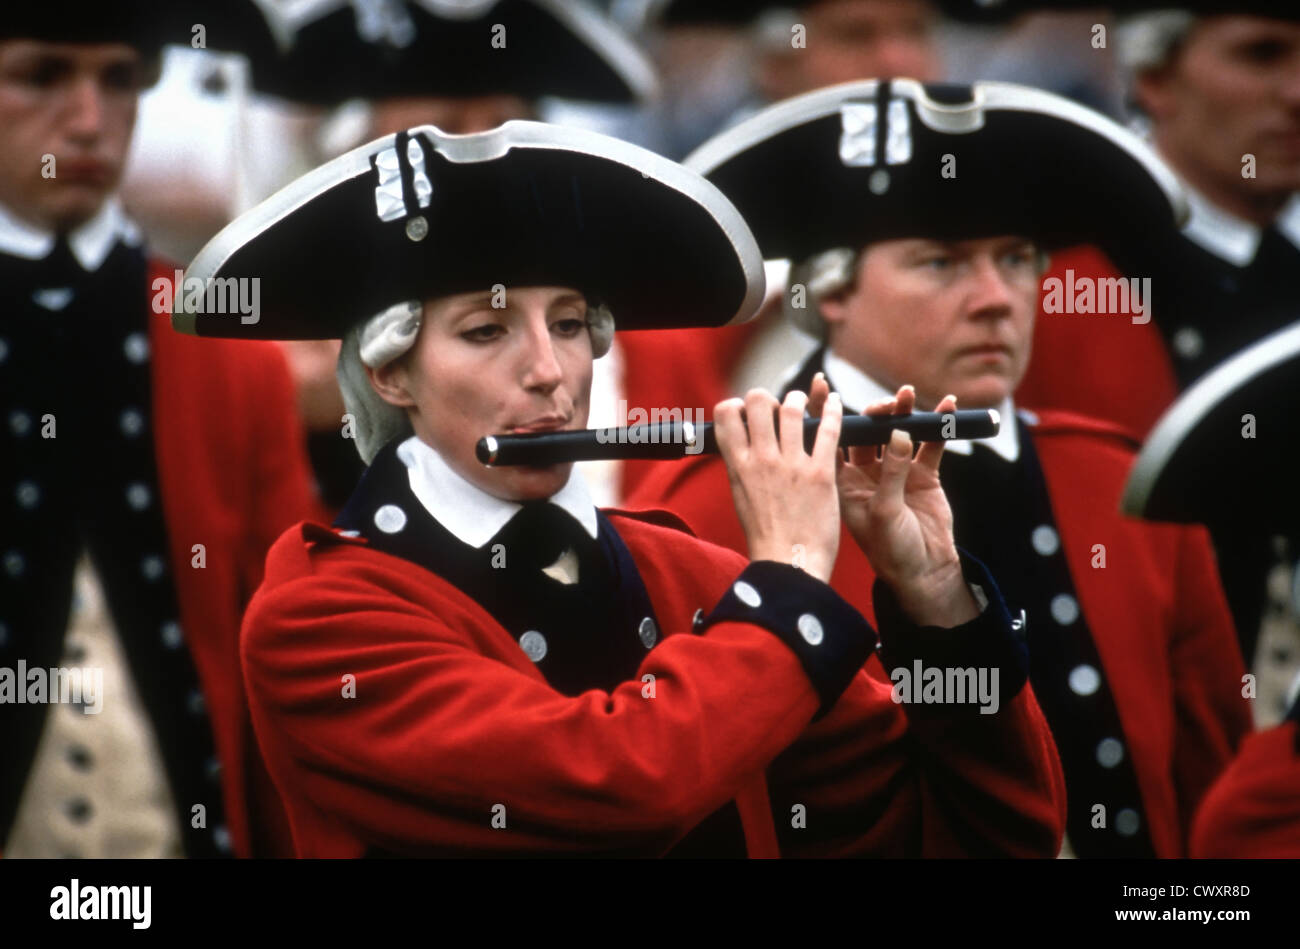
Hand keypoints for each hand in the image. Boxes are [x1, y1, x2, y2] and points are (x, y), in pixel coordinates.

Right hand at [714, 387, 842, 583]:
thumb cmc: (767, 537)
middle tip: (775, 407)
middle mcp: (763, 460)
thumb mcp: (742, 498)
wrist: (790, 565)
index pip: (726, 414)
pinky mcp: (821, 473)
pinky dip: (835, 410)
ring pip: (793, 408)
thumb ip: (742, 468)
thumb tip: (742, 447)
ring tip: (803, 402)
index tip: (745, 412)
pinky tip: (838, 403)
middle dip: (766, 397)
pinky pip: (829, 429)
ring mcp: (792, 465)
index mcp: (739, 467)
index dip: (736, 405)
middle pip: (759, 402)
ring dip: (799, 399)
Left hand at [807, 376, 977, 626]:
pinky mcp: (924, 474)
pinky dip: (938, 425)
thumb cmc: (890, 550)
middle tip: (882, 403)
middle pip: (864, 431)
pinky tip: (946, 407)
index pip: (827, 438)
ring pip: (896, 431)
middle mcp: (865, 472)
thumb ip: (891, 473)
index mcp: (842, 482)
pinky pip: (930, 443)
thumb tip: (899, 434)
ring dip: (901, 412)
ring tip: (906, 397)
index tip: (820, 384)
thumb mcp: (884, 512)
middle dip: (871, 411)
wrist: (923, 573)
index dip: (823, 411)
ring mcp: (895, 471)